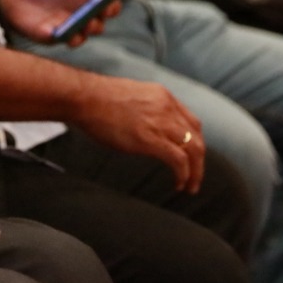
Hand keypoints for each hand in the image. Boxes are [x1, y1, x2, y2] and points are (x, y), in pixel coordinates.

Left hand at [0, 0, 112, 45]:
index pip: (107, 4)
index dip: (112, 6)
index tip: (110, 3)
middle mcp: (78, 13)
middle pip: (97, 24)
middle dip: (98, 23)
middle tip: (93, 17)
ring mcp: (63, 25)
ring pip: (80, 36)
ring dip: (82, 34)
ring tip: (81, 26)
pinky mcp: (46, 33)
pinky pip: (56, 39)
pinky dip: (58, 37)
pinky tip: (55, 31)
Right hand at [70, 74, 205, 191]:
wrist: (83, 97)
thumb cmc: (95, 99)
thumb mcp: (129, 98)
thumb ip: (144, 110)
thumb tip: (144, 127)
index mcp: (162, 96)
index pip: (191, 121)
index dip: (194, 141)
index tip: (189, 156)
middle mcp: (167, 108)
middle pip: (197, 137)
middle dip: (199, 160)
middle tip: (195, 176)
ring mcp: (160, 123)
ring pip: (193, 150)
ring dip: (195, 172)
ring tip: (190, 186)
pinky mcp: (150, 139)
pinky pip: (178, 160)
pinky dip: (184, 175)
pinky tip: (178, 184)